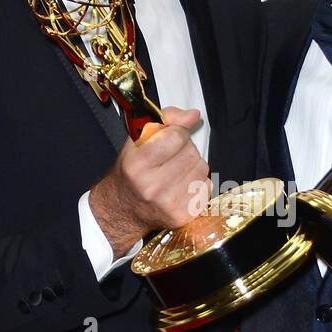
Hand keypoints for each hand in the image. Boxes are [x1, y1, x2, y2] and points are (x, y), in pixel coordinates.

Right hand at [88, 107, 210, 256]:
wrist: (125, 208)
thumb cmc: (133, 170)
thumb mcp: (138, 138)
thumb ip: (167, 119)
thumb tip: (194, 115)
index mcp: (137, 165)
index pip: (176, 137)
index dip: (175, 133)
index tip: (168, 138)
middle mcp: (152, 187)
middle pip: (191, 153)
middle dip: (184, 150)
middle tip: (169, 158)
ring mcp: (169, 204)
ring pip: (202, 168)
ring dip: (192, 166)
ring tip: (175, 171)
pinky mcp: (183, 215)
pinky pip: (206, 187)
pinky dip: (198, 183)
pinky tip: (181, 186)